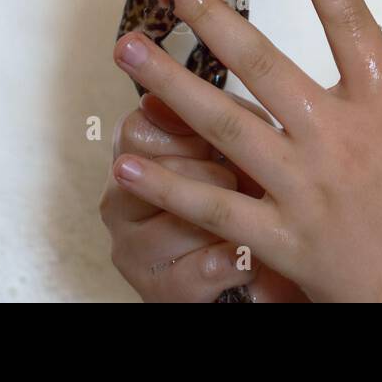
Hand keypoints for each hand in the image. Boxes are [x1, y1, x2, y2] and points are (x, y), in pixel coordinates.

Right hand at [99, 90, 307, 301]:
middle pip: (159, 170)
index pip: (137, 128)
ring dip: (228, 219)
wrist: (261, 267)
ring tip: (248, 220)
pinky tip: (249, 254)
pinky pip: (203, 266)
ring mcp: (133, 249)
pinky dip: (236, 259)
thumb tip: (198, 91)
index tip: (217, 138)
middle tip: (239, 181)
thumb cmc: (246, 195)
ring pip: (183, 219)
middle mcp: (119, 203)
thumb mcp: (237, 144)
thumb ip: (224, 112)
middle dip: (215, 173)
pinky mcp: (159, 291)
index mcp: (131, 158)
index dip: (186, 130)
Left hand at [110, 0, 381, 302]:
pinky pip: (216, 211)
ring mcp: (305, 192)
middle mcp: (339, 143)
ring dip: (171, 87)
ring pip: (225, 128)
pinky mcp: (285, 242)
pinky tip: (128, 163)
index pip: (351, 21)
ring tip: (128, 51)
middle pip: (264, 65)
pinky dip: (170, 186)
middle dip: (213, 18)